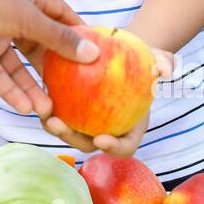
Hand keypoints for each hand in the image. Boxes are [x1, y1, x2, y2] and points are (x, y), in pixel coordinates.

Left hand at [0, 0, 95, 115]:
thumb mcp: (29, 18)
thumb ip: (58, 39)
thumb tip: (91, 54)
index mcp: (30, 0)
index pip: (60, 17)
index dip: (76, 33)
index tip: (95, 53)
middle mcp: (15, 19)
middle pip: (40, 49)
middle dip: (55, 71)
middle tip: (74, 94)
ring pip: (18, 68)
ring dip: (32, 88)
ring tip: (50, 111)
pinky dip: (10, 92)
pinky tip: (25, 108)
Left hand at [26, 44, 174, 157]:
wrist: (124, 55)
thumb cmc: (144, 61)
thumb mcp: (158, 60)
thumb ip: (163, 65)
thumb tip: (163, 71)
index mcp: (131, 129)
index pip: (124, 147)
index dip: (113, 148)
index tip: (101, 139)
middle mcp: (107, 131)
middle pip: (88, 143)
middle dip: (71, 138)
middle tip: (58, 125)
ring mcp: (88, 123)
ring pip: (68, 131)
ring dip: (54, 127)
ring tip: (44, 112)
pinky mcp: (73, 110)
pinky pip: (59, 111)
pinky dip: (48, 106)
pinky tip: (40, 92)